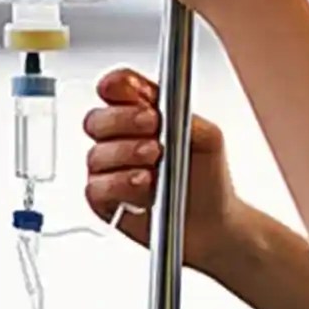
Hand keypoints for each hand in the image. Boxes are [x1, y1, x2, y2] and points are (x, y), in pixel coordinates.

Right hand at [83, 67, 242, 272]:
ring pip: (96, 154)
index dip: (117, 86)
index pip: (117, 89)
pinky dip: (121, 185)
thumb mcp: (207, 137)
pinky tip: (144, 185)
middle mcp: (122, 139)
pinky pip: (96, 187)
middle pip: (97, 118)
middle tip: (151, 125)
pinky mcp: (104, 199)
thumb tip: (157, 104)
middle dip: (123, 120)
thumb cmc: (208, 177)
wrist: (212, 223)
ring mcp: (110, 169)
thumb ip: (182, 115)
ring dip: (127, 154)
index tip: (133, 91)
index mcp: (144, 115)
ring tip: (155, 161)